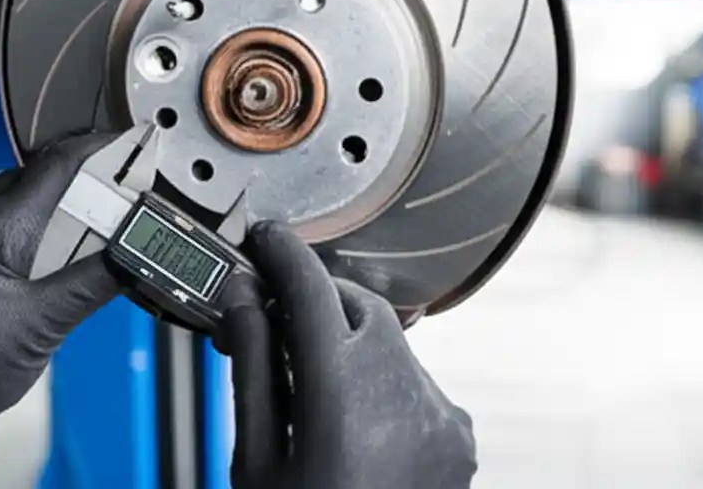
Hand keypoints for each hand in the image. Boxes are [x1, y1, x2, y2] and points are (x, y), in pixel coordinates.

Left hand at [0, 135, 121, 475]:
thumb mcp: (42, 324)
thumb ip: (95, 279)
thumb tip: (140, 250)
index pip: (50, 171)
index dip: (98, 156)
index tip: (136, 147)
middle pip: (43, 180)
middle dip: (90, 188)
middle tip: (134, 198)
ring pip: (32, 197)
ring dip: (70, 210)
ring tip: (108, 226)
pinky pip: (17, 218)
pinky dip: (49, 228)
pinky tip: (72, 247)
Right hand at [217, 223, 476, 488]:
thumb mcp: (255, 461)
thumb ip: (252, 371)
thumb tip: (244, 300)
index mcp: (341, 396)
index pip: (311, 290)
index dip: (285, 255)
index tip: (267, 240)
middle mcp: (402, 395)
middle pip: (358, 308)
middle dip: (318, 308)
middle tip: (276, 328)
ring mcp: (438, 416)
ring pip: (390, 345)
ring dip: (352, 352)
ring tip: (314, 397)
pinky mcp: (459, 437)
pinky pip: (417, 385)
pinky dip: (385, 390)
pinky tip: (358, 426)